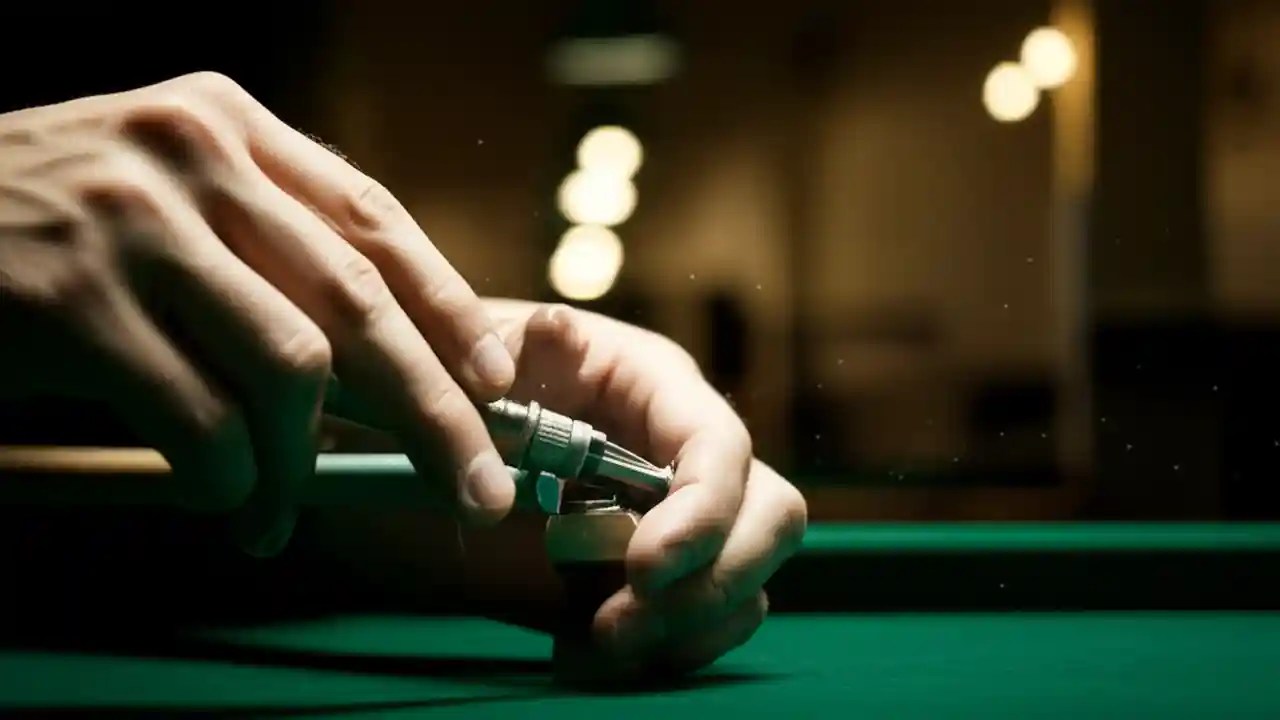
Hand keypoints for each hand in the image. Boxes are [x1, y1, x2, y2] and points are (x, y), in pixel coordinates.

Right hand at [0, 73, 517, 555]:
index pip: (377, 221)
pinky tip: (225, 506)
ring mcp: (133, 222)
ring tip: (278, 516)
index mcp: (232, 126)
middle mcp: (195, 156)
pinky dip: (230, 484)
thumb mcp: (168, 201)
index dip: (450, 308)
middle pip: (360, 302)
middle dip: (435, 410)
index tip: (497, 380)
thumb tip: (389, 363)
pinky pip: (202, 421)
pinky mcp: (72, 299)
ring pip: (292, 368)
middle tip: (478, 486)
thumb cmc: (44, 227)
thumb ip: (270, 252)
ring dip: (302, 468)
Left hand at [490, 301, 807, 675]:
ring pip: (747, 585)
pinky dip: (660, 653)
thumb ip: (517, 350)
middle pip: (771, 518)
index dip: (702, 513)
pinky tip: (578, 652)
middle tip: (621, 621)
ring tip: (593, 645)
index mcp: (658, 388)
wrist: (442, 439)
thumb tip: (557, 328)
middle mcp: (692, 454)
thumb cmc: (468, 382)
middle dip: (713, 583)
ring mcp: (687, 520)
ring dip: (683, 630)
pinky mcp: (667, 577)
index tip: (642, 569)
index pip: (721, 448)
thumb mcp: (480, 354)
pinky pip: (706, 626)